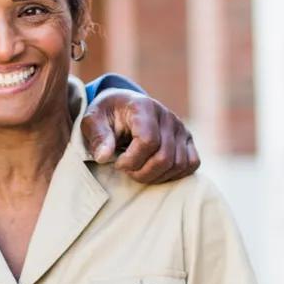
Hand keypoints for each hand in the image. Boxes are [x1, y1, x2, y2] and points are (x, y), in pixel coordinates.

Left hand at [82, 89, 199, 182]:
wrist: (122, 107)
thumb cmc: (107, 116)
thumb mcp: (92, 120)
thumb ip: (97, 136)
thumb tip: (104, 157)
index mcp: (144, 107)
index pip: (148, 141)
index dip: (131, 160)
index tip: (117, 162)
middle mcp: (167, 116)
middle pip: (164, 157)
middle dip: (142, 172)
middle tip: (127, 170)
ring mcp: (180, 128)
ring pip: (178, 164)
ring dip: (155, 176)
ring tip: (138, 171)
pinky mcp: (188, 139)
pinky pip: (191, 164)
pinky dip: (174, 174)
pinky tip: (155, 172)